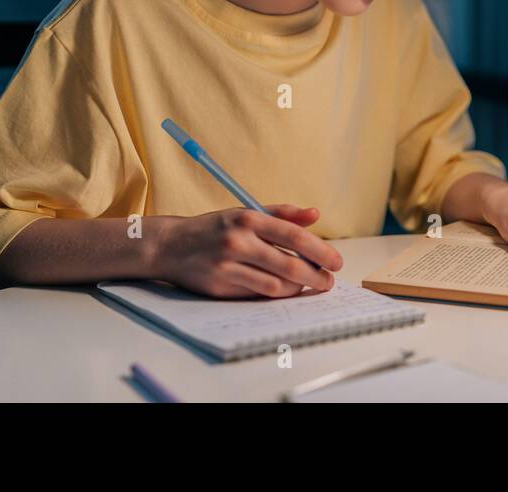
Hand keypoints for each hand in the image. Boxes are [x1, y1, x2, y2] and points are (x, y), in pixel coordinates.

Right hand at [153, 205, 343, 297]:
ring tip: (309, 285)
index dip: (320, 250)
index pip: (294, 235)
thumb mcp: (246, 212)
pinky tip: (286, 290)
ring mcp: (228, 265)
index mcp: (249, 218)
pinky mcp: (220, 286)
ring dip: (298, 288)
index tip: (336, 261)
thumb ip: (282, 213)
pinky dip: (276, 294)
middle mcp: (238, 241)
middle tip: (329, 281)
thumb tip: (315, 215)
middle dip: (316, 276)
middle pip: (289, 263)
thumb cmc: (215, 227)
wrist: (171, 245)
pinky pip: (257, 294)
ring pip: (275, 284)